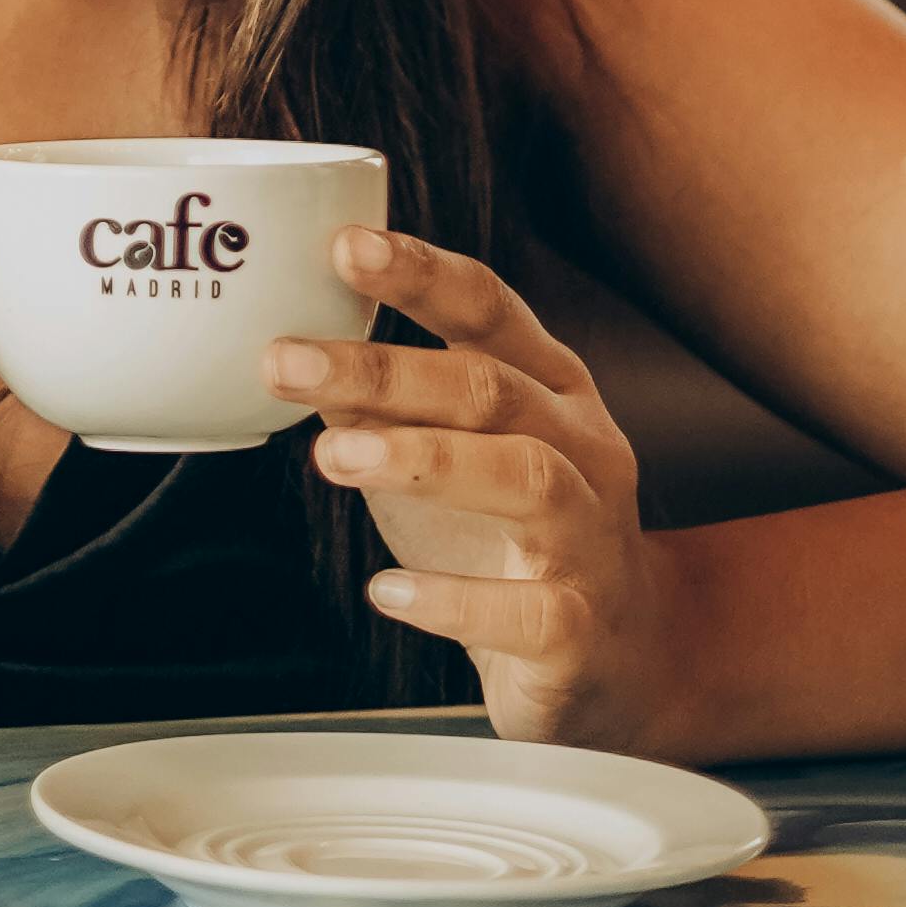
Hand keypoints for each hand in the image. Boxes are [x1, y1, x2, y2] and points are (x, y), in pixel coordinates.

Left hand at [271, 224, 666, 747]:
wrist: (617, 660)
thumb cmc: (514, 538)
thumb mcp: (453, 455)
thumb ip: (389, 406)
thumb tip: (299, 351)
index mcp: (552, 390)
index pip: (490, 310)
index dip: (421, 273)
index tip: (345, 246)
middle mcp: (583, 449)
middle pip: (491, 388)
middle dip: (385, 369)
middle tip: (288, 361)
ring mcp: (591, 538)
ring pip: (525, 477)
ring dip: (422, 460)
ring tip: (331, 456)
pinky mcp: (580, 627)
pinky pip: (526, 609)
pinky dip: (453, 597)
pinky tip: (387, 592)